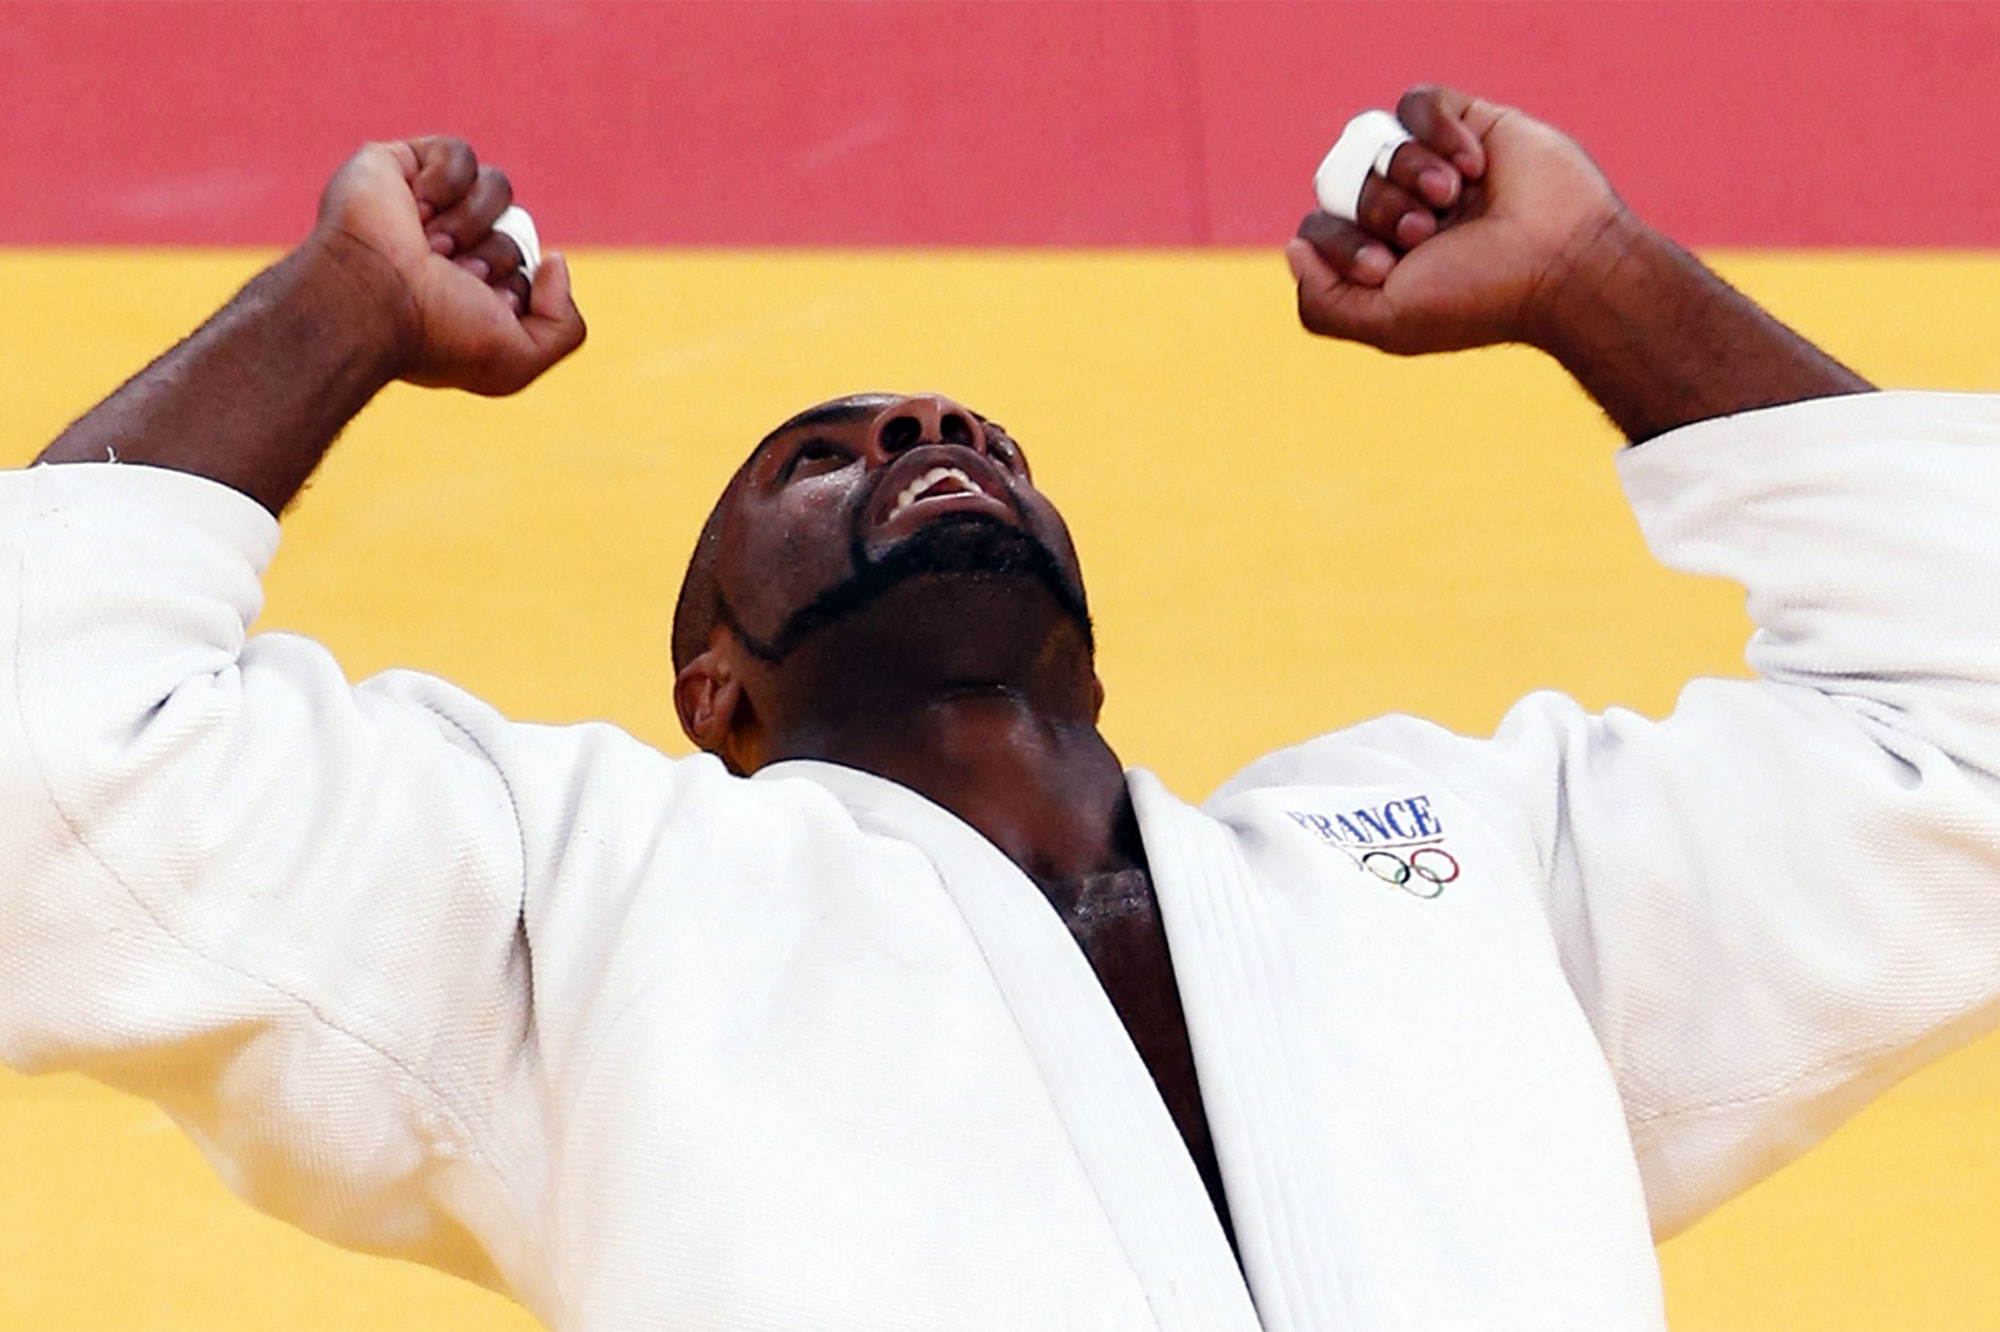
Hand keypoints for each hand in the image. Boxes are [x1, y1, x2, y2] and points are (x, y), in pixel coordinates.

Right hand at [311, 137, 585, 394]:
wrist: (371, 298)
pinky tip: (416, 207)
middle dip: (493, 255)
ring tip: (430, 244)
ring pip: (498, 187)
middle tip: (450, 272)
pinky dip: (447, 182)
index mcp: (471, 293)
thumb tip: (555, 260)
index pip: (530, 271)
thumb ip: (565, 327)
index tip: (478, 305)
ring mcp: (424, 207)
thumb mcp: (518, 361)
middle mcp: (449, 250)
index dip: (514, 287)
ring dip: (471, 221)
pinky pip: (460, 153)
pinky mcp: (398, 166)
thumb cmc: (437, 334)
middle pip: (517, 230)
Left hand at [1288, 86, 1627, 355]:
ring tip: (1453, 197)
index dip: (1339, 241)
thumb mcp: (1387, 323)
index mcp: (1378, 255)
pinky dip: (1437, 132)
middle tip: (1424, 232)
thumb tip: (1293, 246)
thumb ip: (1322, 303)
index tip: (1386, 267)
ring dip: (1407, 170)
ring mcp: (1433, 166)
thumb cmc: (1479, 299)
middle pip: (1339, 180)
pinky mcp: (1469, 125)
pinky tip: (1474, 165)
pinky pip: (1416, 103)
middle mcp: (1400, 209)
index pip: (1317, 227)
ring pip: (1372, 138)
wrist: (1563, 265)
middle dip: (1376, 207)